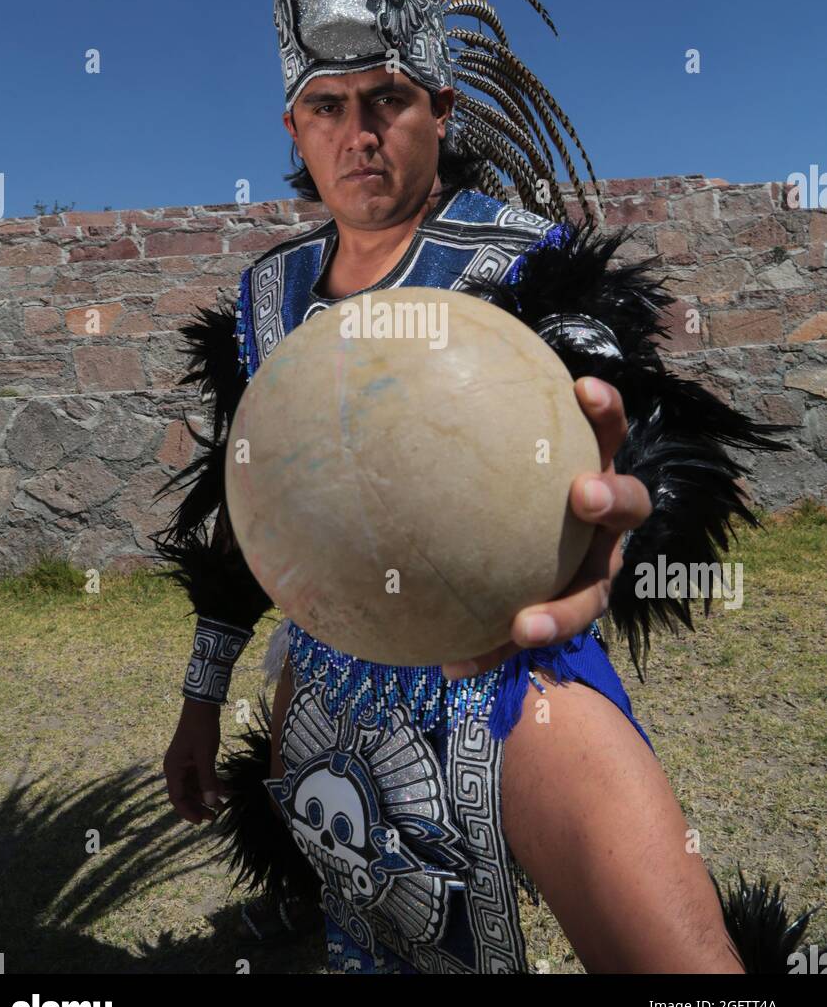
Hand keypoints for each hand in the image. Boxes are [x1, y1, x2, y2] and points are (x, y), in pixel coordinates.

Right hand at [163, 697, 228, 824]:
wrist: (203, 706)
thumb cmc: (201, 729)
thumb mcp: (205, 755)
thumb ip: (208, 779)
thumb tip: (210, 802)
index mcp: (173, 769)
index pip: (176, 798)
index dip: (188, 812)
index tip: (201, 822)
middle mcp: (176, 768)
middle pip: (186, 794)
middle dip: (199, 806)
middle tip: (215, 816)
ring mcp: (185, 763)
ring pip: (195, 786)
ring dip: (207, 795)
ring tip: (223, 805)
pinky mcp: (195, 758)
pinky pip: (202, 776)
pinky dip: (212, 783)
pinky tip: (226, 790)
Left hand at [442, 376, 652, 679]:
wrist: (497, 549)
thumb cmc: (486, 481)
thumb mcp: (470, 445)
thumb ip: (440, 404)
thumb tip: (379, 340)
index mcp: (590, 466)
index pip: (605, 429)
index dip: (604, 409)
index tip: (582, 389)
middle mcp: (602, 522)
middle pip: (628, 506)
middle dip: (613, 498)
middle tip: (585, 494)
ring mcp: (590, 572)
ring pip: (593, 596)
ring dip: (563, 612)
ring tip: (525, 625)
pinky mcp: (558, 616)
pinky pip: (528, 638)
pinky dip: (492, 651)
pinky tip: (450, 666)